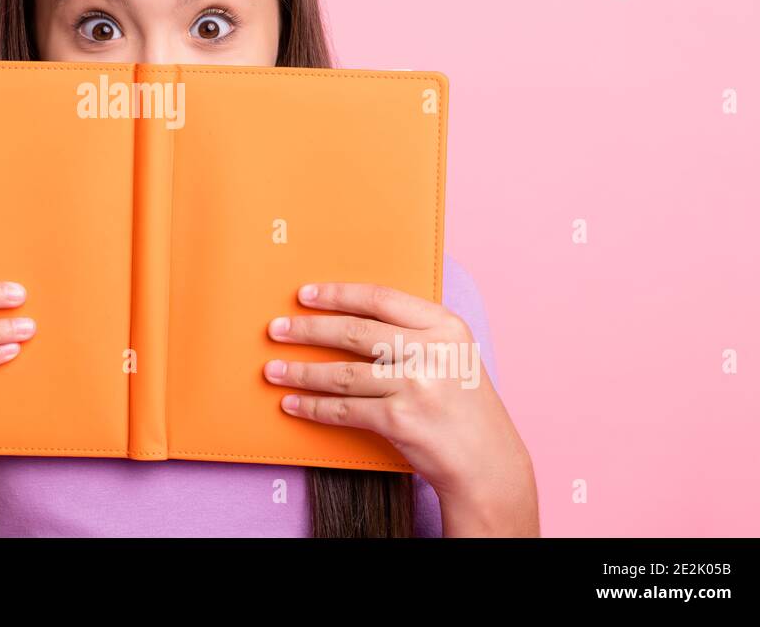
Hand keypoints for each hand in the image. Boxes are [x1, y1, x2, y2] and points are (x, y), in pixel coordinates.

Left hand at [264, 282, 538, 535]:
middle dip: (307, 330)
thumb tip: (346, 314)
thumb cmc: (462, 405)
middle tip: (276, 329)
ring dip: (300, 372)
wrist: (487, 463)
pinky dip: (313, 407)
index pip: (380, 298)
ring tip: (272, 370)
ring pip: (342, 373)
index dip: (337, 295)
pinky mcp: (400, 420)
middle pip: (354, 332)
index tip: (304, 295)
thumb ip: (413, 333)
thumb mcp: (452, 355)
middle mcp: (432, 351)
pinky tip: (292, 403)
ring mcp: (416, 386)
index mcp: (445, 325)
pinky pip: (344, 409)